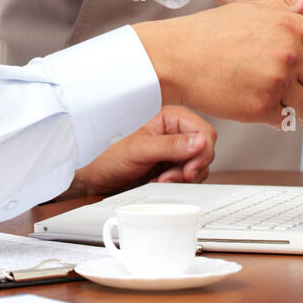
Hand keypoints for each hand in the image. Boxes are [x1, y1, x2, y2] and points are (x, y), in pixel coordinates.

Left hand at [67, 107, 215, 197]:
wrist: (96, 179)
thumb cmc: (108, 157)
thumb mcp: (139, 150)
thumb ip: (170, 146)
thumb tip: (199, 142)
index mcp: (169, 118)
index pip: (203, 131)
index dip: (202, 152)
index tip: (189, 169)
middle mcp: (175, 132)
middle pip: (205, 150)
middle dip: (192, 167)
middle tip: (172, 177)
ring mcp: (174, 150)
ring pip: (199, 165)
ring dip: (183, 178)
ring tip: (160, 180)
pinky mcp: (172, 166)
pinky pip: (189, 177)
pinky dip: (178, 184)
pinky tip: (160, 183)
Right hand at [133, 0, 302, 127]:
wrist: (177, 57)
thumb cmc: (212, 32)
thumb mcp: (254, 9)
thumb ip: (289, 5)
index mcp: (290, 25)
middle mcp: (288, 53)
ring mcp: (276, 82)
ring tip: (300, 109)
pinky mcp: (262, 108)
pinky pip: (287, 121)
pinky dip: (282, 119)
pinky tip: (268, 109)